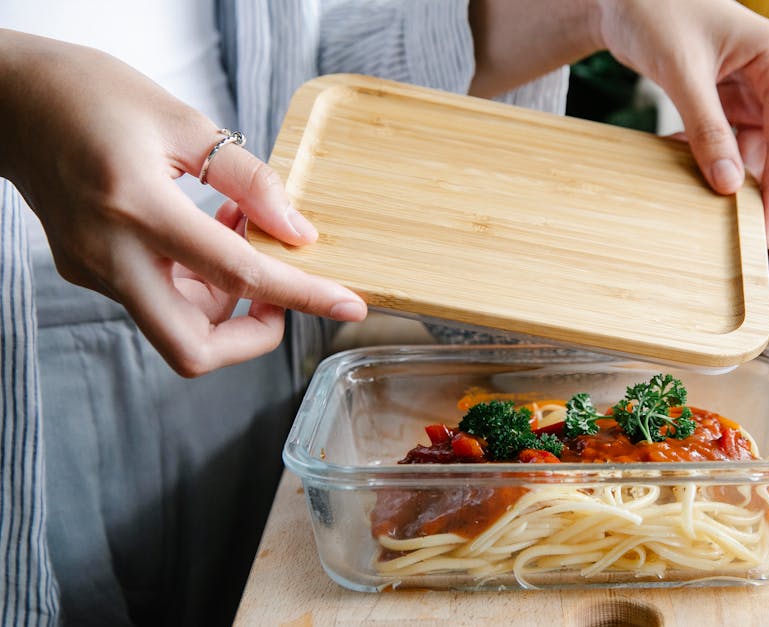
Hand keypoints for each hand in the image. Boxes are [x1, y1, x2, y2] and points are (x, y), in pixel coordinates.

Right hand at [0, 30, 366, 376]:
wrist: (10, 100)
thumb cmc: (88, 94)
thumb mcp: (182, 122)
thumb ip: (249, 180)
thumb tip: (299, 231)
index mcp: (136, 206)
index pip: (237, 275)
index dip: (303, 296)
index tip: (351, 306)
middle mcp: (109, 253)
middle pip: (193, 348)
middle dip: (254, 336)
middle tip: (283, 289)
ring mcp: (93, 270)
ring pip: (175, 329)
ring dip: (228, 299)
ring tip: (243, 228)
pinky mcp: (89, 271)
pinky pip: (157, 299)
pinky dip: (199, 281)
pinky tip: (211, 228)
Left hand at [594, 0, 768, 245]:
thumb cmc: (655, 13)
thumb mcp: (680, 72)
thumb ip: (706, 129)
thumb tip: (728, 187)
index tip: (765, 227)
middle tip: (747, 224)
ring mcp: (763, 93)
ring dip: (743, 178)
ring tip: (697, 180)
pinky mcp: (740, 105)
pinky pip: (745, 149)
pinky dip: (720, 163)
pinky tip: (683, 154)